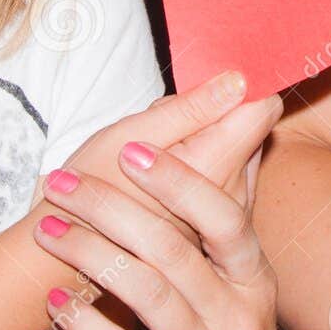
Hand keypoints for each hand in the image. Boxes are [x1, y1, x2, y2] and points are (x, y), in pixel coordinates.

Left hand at [34, 133, 280, 329]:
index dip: (179, 181)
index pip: (224, 218)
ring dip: (88, 254)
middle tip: (61, 182)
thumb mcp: (243, 282)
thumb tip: (246, 128)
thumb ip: (233, 213)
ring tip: (46, 229)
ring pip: (145, 293)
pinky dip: (86, 323)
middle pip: (172, 249)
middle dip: (109, 207)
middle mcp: (236, 317)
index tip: (131, 150)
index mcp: (253, 279)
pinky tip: (56, 300)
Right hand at [53, 71, 280, 225]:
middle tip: (166, 116)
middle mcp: (234, 193)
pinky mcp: (216, 222)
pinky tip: (159, 167)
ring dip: (205, 133)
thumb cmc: (87, 194)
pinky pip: (223, 172)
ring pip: (234, 147)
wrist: (67, 259)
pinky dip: (199, 159)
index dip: (248, 79)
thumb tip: (240, 78)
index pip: (263, 107)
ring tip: (154, 146)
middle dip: (218, 107)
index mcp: (216, 165)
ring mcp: (228, 212)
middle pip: (249, 126)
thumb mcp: (128, 137)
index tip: (218, 70)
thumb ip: (189, 109)